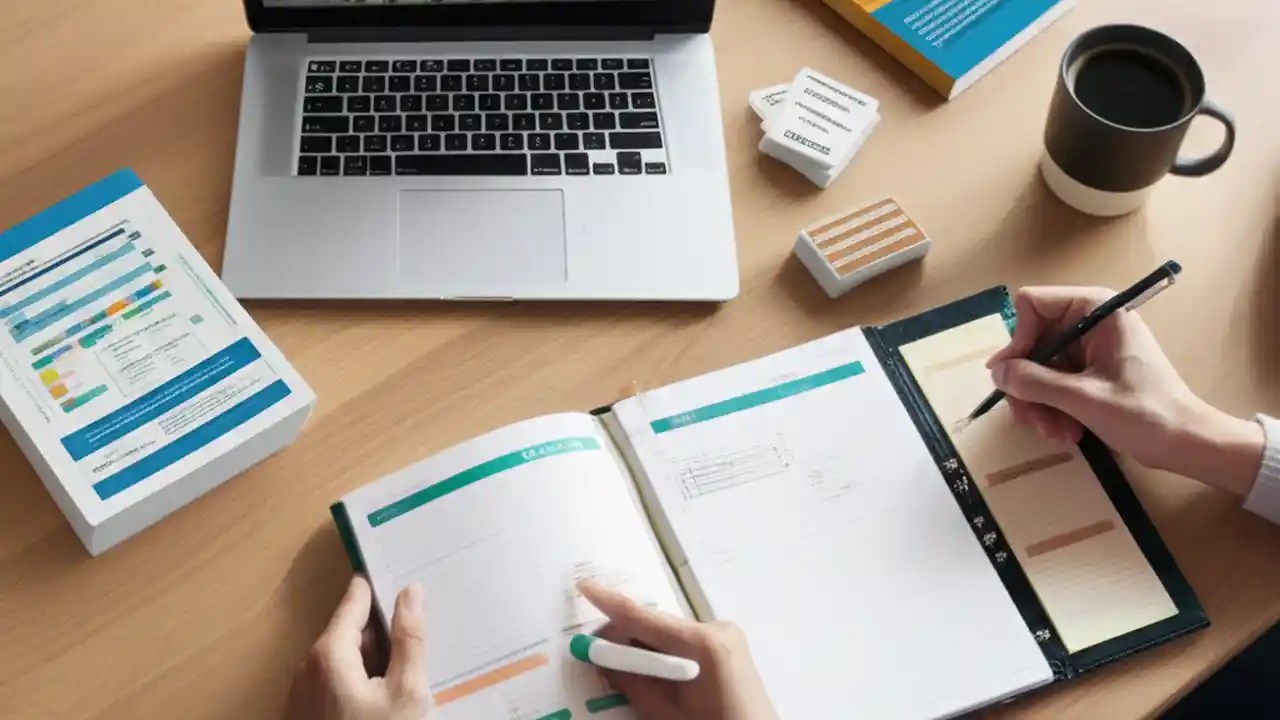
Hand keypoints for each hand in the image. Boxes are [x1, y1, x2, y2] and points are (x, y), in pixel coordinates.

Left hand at [285, 576, 430, 719]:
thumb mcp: (406, 693)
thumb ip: (409, 641)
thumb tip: (411, 592)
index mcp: (329, 652)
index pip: (356, 599)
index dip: (383, 585)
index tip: (404, 572)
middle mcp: (308, 666)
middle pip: (353, 632)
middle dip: (385, 632)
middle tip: (419, 638)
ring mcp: (303, 691)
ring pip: (348, 659)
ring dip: (376, 661)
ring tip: (408, 675)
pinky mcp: (306, 711)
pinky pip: (338, 682)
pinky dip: (362, 681)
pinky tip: (386, 698)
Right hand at [577, 580, 777, 719]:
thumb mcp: (667, 715)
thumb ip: (634, 684)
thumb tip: (603, 659)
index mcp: (704, 645)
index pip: (646, 620)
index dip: (611, 604)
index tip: (585, 585)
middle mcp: (718, 629)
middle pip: (658, 626)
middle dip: (625, 636)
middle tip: (596, 652)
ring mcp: (728, 636)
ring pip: (671, 634)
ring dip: (645, 647)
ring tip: (623, 667)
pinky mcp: (730, 647)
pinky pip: (687, 642)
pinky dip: (666, 653)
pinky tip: (654, 671)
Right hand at [987, 286, 1262, 494]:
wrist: (1186, 443)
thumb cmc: (1144, 414)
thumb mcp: (1083, 398)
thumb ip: (1034, 382)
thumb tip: (995, 372)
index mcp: (1096, 310)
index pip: (1032, 304)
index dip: (1018, 340)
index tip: (1016, 377)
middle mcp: (1090, 321)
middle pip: (1031, 342)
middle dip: (1029, 384)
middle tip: (1032, 419)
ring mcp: (1089, 347)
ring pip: (1038, 367)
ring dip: (1039, 403)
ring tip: (1055, 433)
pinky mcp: (1090, 370)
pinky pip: (1053, 382)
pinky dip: (1053, 408)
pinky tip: (1066, 433)